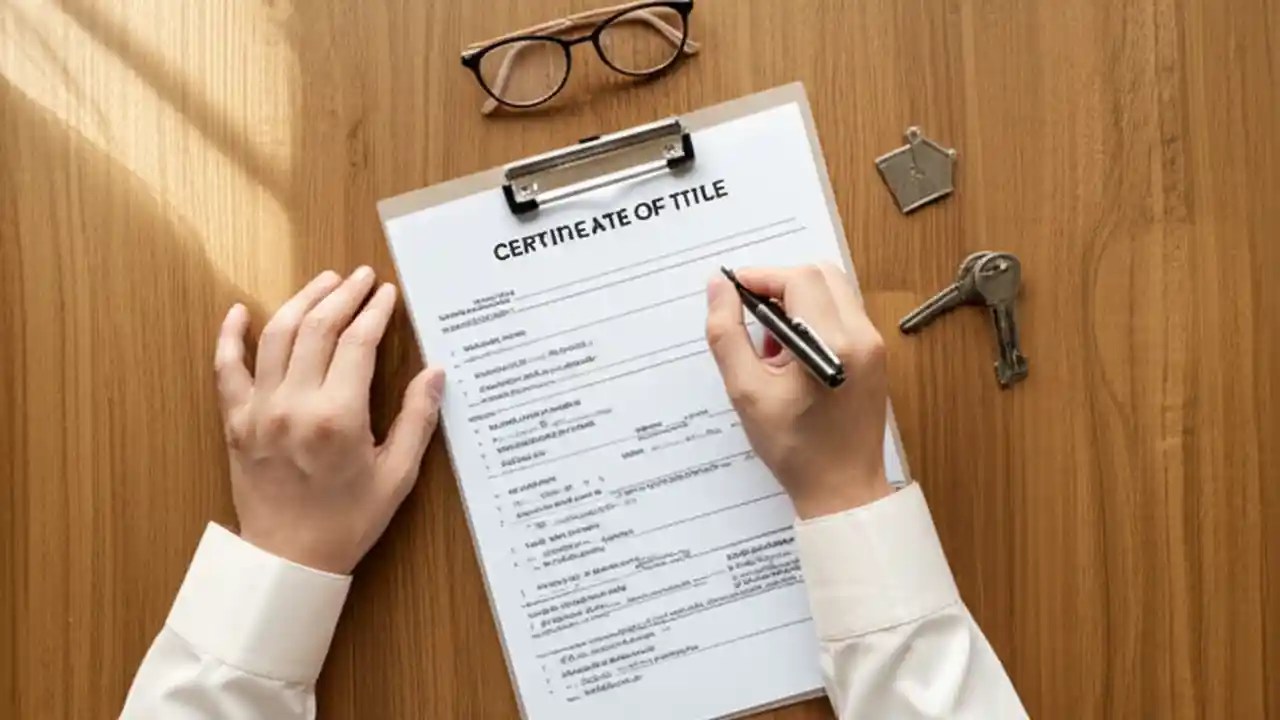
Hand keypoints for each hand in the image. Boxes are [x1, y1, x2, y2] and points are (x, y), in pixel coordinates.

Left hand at [214, 267, 444, 573]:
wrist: (288, 560)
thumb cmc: (348, 521)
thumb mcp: (397, 476)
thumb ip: (417, 420)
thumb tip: (434, 373)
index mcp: (338, 417)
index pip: (358, 343)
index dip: (375, 312)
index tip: (388, 294)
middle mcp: (295, 405)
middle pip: (318, 328)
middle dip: (343, 295)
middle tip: (362, 277)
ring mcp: (259, 410)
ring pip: (277, 336)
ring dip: (301, 301)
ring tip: (324, 282)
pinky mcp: (235, 421)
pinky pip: (225, 369)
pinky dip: (229, 336)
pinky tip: (240, 311)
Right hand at [705, 264, 891, 519]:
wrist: (842, 489)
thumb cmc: (794, 448)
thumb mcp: (746, 392)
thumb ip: (727, 334)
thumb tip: (718, 288)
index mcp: (835, 344)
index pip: (798, 279)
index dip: (761, 276)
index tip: (732, 292)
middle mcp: (862, 336)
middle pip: (820, 274)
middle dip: (779, 285)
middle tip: (751, 317)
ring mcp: (874, 345)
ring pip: (833, 291)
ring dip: (797, 302)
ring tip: (771, 347)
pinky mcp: (875, 355)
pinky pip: (842, 314)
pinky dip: (813, 319)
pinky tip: (791, 358)